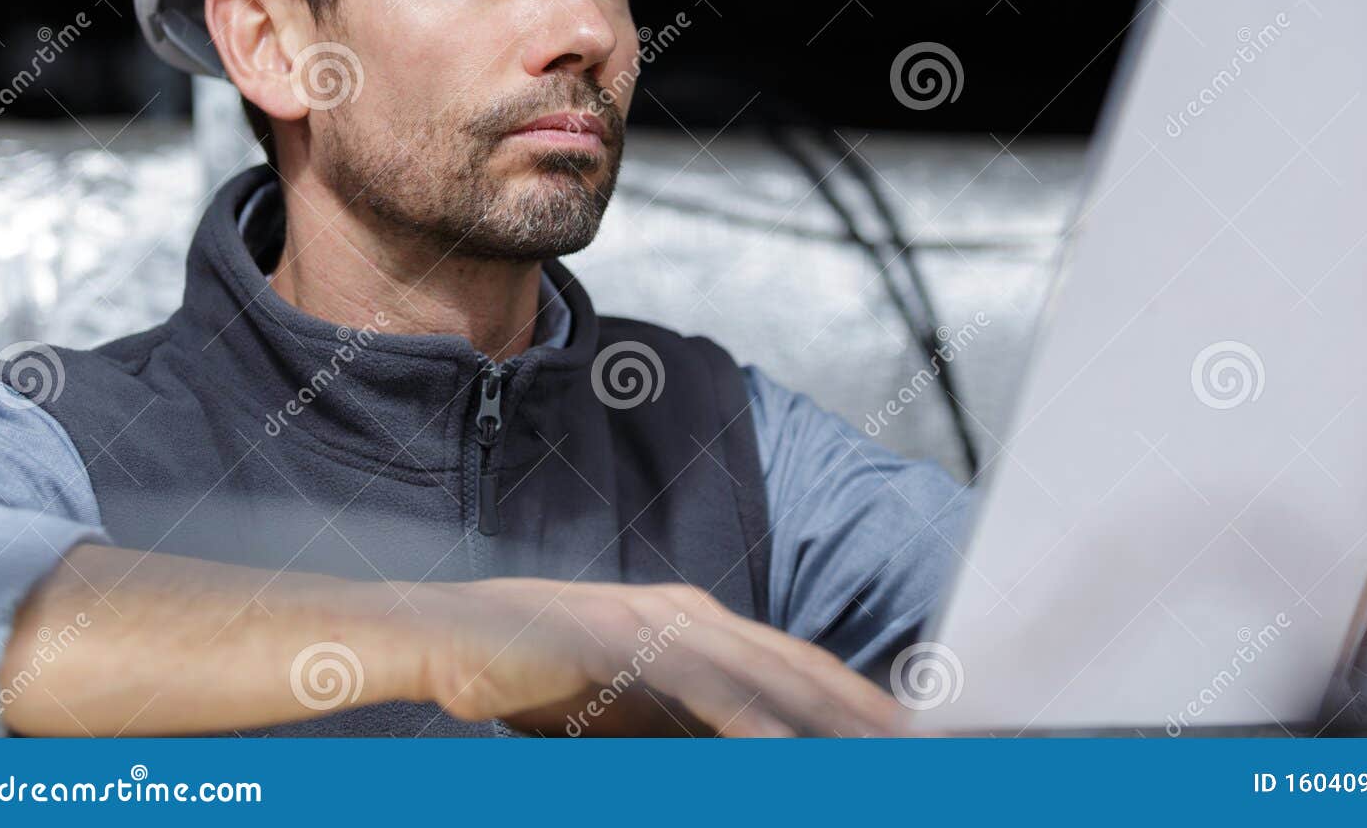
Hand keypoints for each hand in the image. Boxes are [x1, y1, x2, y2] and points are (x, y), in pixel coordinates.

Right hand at [413, 578, 901, 736]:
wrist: (445, 639)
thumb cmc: (536, 680)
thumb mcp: (629, 710)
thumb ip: (688, 726)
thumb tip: (757, 751)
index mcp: (700, 621)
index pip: (797, 665)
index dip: (857, 702)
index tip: (907, 739)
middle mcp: (691, 612)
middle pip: (798, 668)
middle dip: (863, 714)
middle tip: (922, 750)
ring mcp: (658, 619)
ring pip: (764, 675)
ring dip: (824, 719)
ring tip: (876, 755)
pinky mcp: (621, 637)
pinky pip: (699, 686)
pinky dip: (749, 720)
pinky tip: (785, 748)